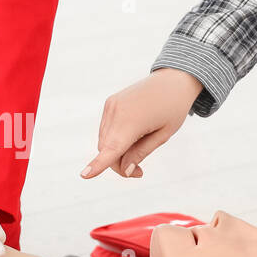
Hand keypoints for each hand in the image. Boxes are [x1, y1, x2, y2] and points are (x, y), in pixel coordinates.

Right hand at [82, 68, 202, 178]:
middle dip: (119, 164)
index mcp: (133, 121)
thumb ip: (141, 153)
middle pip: (107, 150)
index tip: (84, 175)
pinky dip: (114, 139)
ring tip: (139, 148)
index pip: (113, 149)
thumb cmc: (173, 108)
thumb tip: (125, 171)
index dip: (98, 164)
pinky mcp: (110, 103)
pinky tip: (133, 134)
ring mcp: (111, 106)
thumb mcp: (163, 135)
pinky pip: (106, 129)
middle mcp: (117, 112)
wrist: (172, 80)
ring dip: (116, 152)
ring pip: (104, 141)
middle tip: (140, 172)